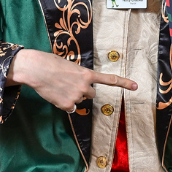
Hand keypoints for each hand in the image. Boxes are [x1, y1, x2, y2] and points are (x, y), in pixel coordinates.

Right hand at [7, 49, 136, 111]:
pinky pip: (70, 108)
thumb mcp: (70, 66)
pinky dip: (64, 103)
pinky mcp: (66, 105)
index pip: (109, 80)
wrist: (35, 69)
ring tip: (59, 87)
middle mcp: (84, 87)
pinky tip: (56, 94)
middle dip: (83, 91)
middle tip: (69, 84)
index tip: (136, 86)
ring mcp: (76, 97)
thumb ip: (79, 76)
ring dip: (73, 96)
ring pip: (80, 100)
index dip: (124, 83)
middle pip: (91, 94)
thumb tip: (79, 87)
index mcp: (87, 74)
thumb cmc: (50, 63)